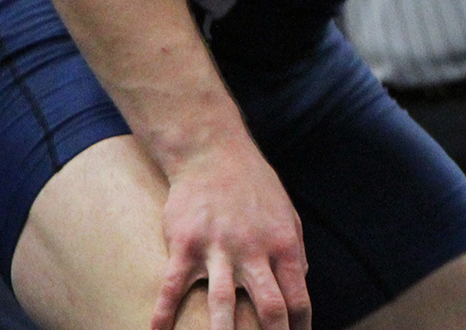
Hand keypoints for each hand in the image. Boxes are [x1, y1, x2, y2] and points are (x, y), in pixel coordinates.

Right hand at [153, 143, 310, 329]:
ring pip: (222, 302)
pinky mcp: (185, 245)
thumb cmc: (254, 186)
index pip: (298, 297)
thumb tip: (303, 281)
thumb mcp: (286, 214)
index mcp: (283, 246)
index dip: (299, 327)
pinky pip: (171, 287)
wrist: (213, 153)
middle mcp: (254, 251)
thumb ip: (294, 250)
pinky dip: (162, 314)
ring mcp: (218, 249)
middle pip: (269, 306)